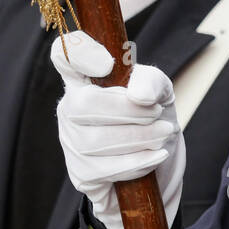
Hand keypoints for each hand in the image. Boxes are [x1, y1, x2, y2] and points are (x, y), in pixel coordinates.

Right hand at [52, 30, 184, 228]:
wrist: (162, 163)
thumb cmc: (154, 117)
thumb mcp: (160, 91)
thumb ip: (151, 82)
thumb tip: (138, 96)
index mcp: (84, 79)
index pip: (65, 55)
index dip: (79, 55)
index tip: (107, 64)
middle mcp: (70, 108)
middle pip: (82, 104)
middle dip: (128, 111)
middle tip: (157, 113)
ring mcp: (72, 143)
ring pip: (94, 141)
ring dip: (139, 137)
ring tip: (164, 134)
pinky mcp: (81, 174)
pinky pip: (103, 170)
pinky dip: (137, 163)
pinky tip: (155, 155)